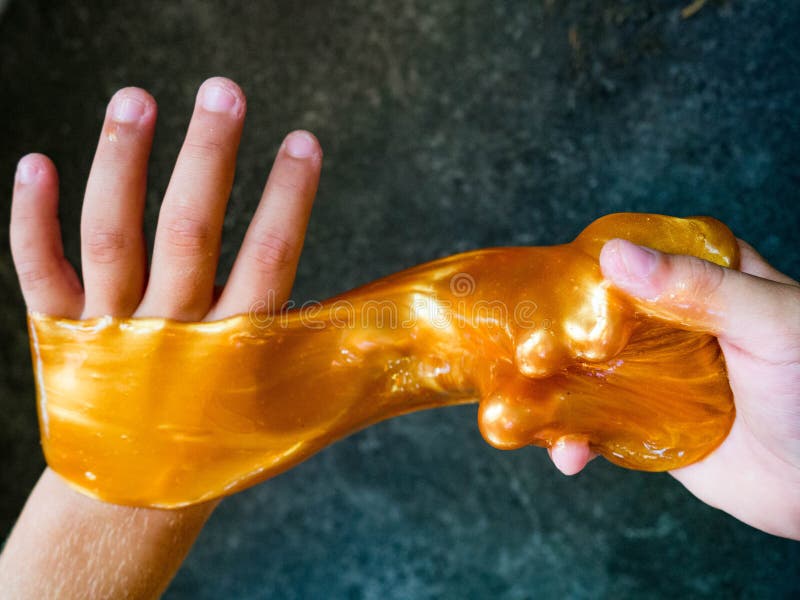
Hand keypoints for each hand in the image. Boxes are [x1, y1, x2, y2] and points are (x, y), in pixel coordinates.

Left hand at [1, 77, 321, 596]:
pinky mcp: (59, 334)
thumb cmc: (218, 444)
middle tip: (225, 91)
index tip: (304, 140)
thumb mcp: (275, 408)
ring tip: (138, 98)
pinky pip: (39, 271)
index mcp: (233, 352)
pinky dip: (32, 218)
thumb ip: (310, 358)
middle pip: (189, 231)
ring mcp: (110, 332)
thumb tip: (381, 328)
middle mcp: (170, 334)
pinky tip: (36, 160)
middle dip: (209, 157)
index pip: (269, 258)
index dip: (288, 197)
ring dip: (125, 164)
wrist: (133, 500)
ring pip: (114, 236)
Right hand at [549, 237, 799, 539]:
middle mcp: (671, 324)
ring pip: (587, 371)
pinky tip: (568, 453)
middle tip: (525, 344)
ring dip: (552, 388)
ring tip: (526, 401)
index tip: (545, 276)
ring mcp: (653, 376)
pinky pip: (595, 426)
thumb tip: (614, 256)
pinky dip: (573, 440)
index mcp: (705, 280)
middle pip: (598, 314)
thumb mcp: (771, 322)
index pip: (637, 254)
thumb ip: (700, 288)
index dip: (589, 262)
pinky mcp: (643, 426)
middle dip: (557, 331)